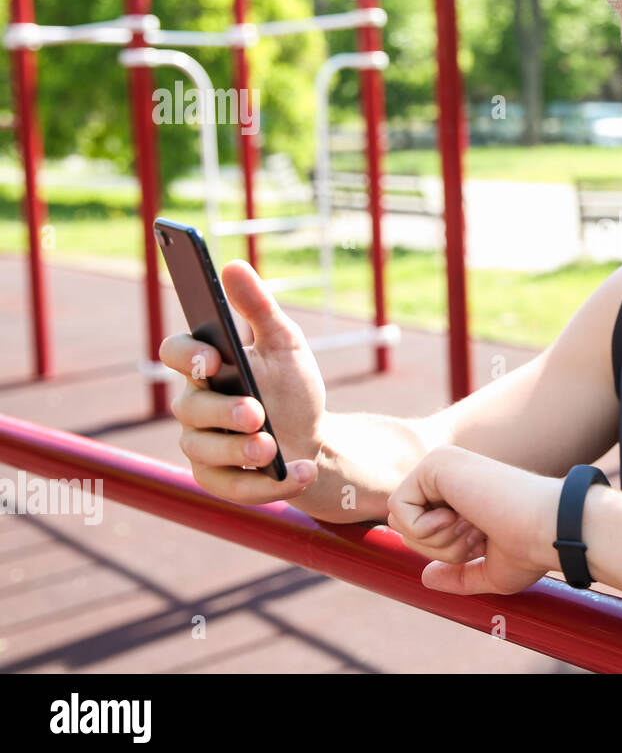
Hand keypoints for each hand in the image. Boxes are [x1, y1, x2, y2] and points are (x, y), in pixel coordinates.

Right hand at [160, 260, 325, 507]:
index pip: (176, 353)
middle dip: (224, 412)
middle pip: (191, 408)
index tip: (212, 358)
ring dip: (240, 451)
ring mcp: (202, 445)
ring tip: (272, 448)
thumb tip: (234, 265)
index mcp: (207, 365)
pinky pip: (230, 487)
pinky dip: (267, 485)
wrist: (314, 439)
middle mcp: (196, 406)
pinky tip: (299, 472)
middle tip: (256, 413)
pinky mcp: (217, 480)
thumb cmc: (292, 387)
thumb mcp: (285, 344)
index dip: (187, 355)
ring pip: (205, 450)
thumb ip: (259, 308)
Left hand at [387, 444, 563, 594]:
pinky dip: (427, 530)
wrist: (549, 528)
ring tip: (474, 524)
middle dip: (437, 548)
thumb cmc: (530, 549)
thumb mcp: (492, 570)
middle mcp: (449, 473)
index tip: (483, 539)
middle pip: (404, 526)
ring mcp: (442, 464)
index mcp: (462, 492)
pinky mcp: (435, 463)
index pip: (420, 529)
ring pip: (400, 519)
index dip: (445, 551)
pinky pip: (399, 509)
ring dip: (437, 541)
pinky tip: (462, 515)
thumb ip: (459, 574)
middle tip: (478, 532)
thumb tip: (426, 577)